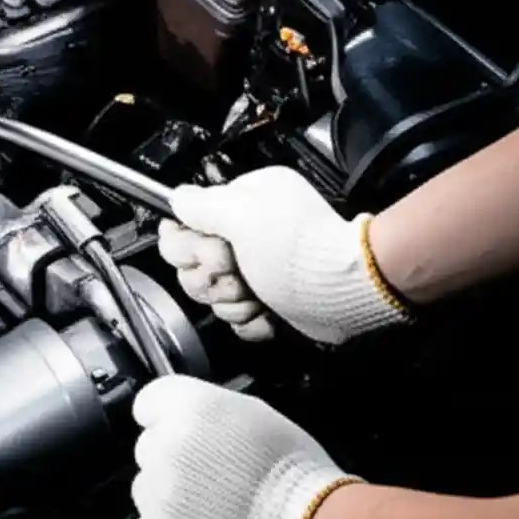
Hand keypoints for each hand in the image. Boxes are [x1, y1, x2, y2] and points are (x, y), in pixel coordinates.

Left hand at [131, 375, 359, 518]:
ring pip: (148, 490)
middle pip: (149, 447)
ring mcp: (158, 501)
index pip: (149, 402)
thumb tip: (193, 420)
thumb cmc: (297, 478)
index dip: (166, 415)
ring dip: (172, 495)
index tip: (178, 426)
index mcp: (191, 409)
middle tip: (213, 474)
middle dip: (175, 458)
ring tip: (216, 507)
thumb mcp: (259, 417)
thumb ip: (212, 412)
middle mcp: (166, 450)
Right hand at [158, 166, 408, 344]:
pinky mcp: (269, 301)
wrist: (343, 293)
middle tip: (235, 271)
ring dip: (232, 302)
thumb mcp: (241, 215)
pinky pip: (236, 317)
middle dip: (211, 279)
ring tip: (256, 294)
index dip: (188, 247)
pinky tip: (266, 312)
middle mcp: (248, 234)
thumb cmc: (300, 252)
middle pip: (193, 266)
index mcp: (242, 203)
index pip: (185, 226)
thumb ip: (201, 205)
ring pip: (213, 296)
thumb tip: (176, 198)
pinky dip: (250, 321)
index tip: (208, 252)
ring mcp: (258, 270)